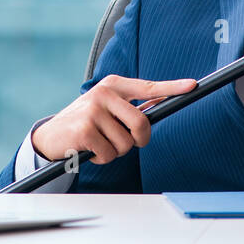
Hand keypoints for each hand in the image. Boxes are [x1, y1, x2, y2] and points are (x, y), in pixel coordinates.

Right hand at [32, 75, 196, 164]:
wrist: (51, 136)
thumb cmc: (85, 122)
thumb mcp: (107, 108)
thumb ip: (131, 107)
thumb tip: (163, 104)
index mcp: (113, 85)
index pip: (148, 87)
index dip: (172, 87)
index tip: (192, 85)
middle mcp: (104, 93)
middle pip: (141, 123)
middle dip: (138, 140)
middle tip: (127, 142)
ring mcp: (93, 110)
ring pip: (126, 143)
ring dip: (116, 152)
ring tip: (100, 143)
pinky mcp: (85, 129)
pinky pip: (109, 154)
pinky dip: (102, 158)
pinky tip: (90, 150)